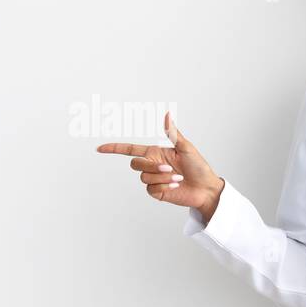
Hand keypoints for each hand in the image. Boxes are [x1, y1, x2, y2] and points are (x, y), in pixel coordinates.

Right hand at [96, 111, 224, 219]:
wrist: (205, 189)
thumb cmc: (198, 167)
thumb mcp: (186, 148)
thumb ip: (173, 133)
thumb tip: (167, 115)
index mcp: (155, 152)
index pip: (129, 150)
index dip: (114, 149)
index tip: (100, 148)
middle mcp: (152, 165)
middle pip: (135, 164)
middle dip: (150, 166)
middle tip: (170, 169)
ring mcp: (153, 179)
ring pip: (144, 177)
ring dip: (162, 178)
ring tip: (178, 179)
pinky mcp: (156, 192)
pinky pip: (151, 189)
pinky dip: (163, 187)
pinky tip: (175, 187)